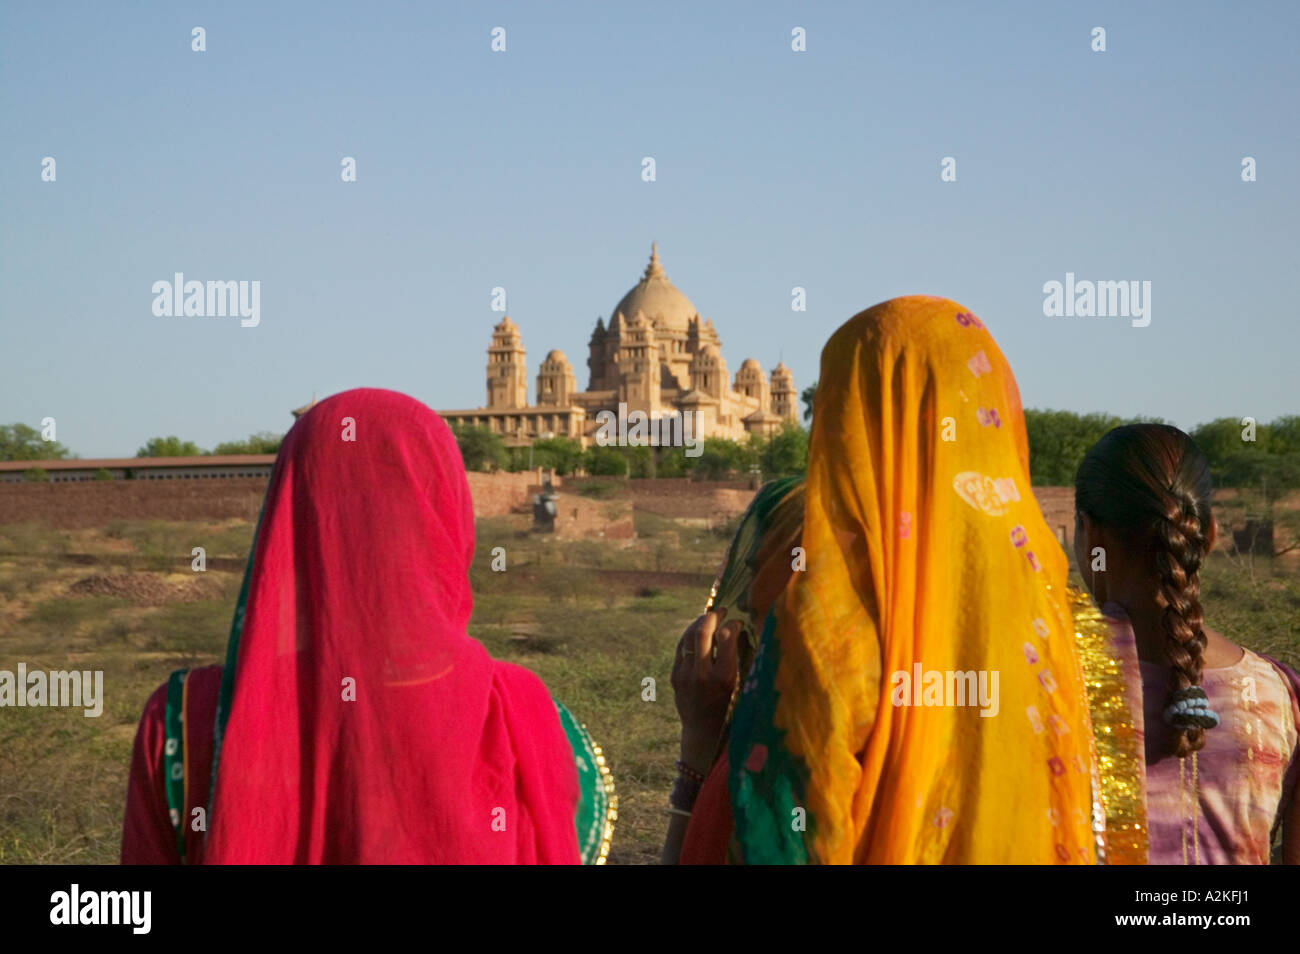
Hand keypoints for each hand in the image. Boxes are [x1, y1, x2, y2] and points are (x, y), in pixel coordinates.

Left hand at [671, 609, 740, 773]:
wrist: (704, 732)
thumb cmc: (731, 709)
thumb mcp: (741, 687)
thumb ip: (739, 660)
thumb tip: (740, 629)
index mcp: (724, 678)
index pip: (726, 638)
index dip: (733, 624)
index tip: (738, 622)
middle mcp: (702, 674)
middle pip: (703, 632)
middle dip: (713, 616)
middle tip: (722, 610)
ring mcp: (685, 675)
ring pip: (689, 636)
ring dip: (700, 622)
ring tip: (710, 616)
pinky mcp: (675, 676)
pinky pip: (682, 647)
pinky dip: (690, 635)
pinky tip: (699, 630)